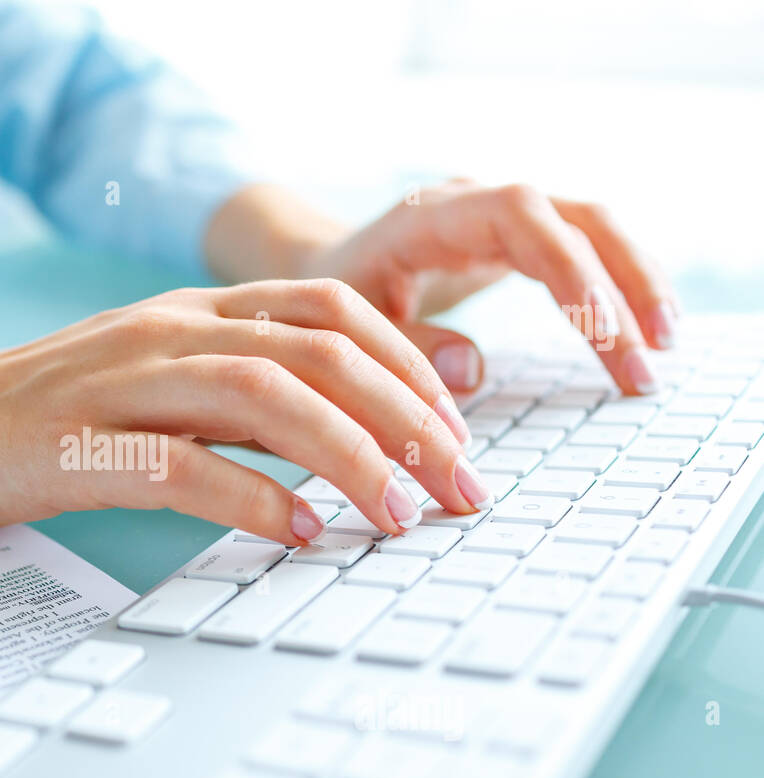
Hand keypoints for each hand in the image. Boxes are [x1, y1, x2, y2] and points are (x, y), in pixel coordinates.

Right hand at [0, 280, 489, 543]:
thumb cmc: (44, 416)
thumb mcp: (155, 386)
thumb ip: (239, 400)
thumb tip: (344, 439)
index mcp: (191, 311)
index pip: (331, 309)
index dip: (411, 362)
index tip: (460, 423)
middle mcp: (167, 330)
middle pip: (320, 348)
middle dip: (409, 417)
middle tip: (461, 486)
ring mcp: (121, 381)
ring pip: (267, 394)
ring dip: (352, 455)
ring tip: (402, 515)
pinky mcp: (79, 444)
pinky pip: (184, 466)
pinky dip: (256, 499)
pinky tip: (301, 533)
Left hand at [207, 182, 678, 395]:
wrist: (319, 269)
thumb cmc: (328, 300)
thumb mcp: (348, 326)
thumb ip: (405, 347)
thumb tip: (474, 370)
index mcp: (429, 217)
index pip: (522, 218)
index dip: (570, 271)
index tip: (603, 332)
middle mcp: (475, 204)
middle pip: (575, 217)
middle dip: (620, 282)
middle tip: (648, 355)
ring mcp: (501, 217)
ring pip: (591, 227)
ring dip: (633, 281)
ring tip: (663, 344)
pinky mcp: (517, 239)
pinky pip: (582, 248)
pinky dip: (614, 285)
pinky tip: (639, 329)